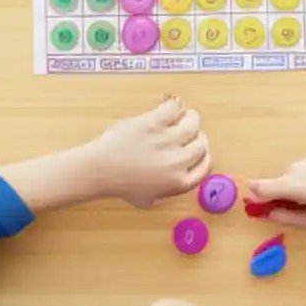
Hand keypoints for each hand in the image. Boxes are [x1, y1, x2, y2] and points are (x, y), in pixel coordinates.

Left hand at [84, 97, 210, 207]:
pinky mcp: (154, 123)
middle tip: (190, 132)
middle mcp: (177, 161)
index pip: (205, 166)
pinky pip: (175, 109)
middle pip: (201, 144)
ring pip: (193, 123)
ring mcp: (167, 140)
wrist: (100, 169)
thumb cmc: (119, 184)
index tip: (199, 150)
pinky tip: (171, 107)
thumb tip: (180, 178)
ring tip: (186, 115)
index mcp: (178, 182)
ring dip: (191, 118)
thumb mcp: (149, 199)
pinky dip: (175, 106)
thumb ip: (168, 191)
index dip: (204, 156)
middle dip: (198, 137)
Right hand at [248, 154, 305, 241]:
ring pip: (295, 169)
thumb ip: (290, 216)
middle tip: (285, 205)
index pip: (277, 186)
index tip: (251, 196)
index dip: (261, 191)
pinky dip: (305, 174)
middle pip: (285, 177)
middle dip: (281, 190)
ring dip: (293, 181)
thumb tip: (266, 213)